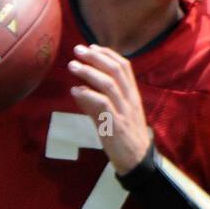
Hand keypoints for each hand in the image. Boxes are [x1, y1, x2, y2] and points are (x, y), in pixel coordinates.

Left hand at [68, 43, 151, 173]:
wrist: (137, 161)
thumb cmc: (125, 138)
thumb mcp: (114, 116)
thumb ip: (98, 102)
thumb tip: (79, 89)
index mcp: (132, 95)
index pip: (124, 66)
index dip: (107, 54)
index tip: (91, 46)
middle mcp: (130, 100)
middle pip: (116, 70)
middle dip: (95, 57)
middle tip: (77, 50)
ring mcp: (124, 112)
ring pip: (109, 84)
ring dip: (89, 72)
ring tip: (72, 66)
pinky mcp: (116, 126)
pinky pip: (103, 105)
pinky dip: (88, 95)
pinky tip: (75, 90)